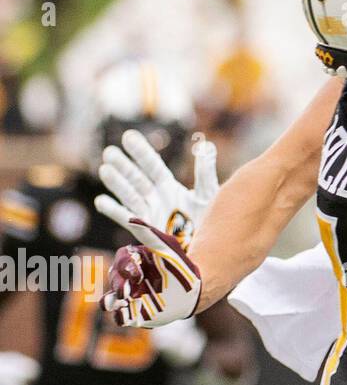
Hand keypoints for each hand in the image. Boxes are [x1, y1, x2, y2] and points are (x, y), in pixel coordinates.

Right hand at [95, 129, 217, 251]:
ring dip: (117, 183)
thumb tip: (205, 145)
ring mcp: (148, 214)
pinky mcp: (145, 230)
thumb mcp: (207, 193)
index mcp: (169, 187)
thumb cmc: (208, 220)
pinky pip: (127, 219)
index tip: (128, 136)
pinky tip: (100, 201)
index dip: (141, 152)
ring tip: (105, 169)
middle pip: (137, 178)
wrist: (208, 248)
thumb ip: (204, 171)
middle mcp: (155, 198)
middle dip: (124, 166)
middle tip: (109, 151)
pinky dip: (114, 211)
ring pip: (129, 195)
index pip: (152, 165)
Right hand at [99, 216, 201, 326]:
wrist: (193, 287)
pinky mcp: (133, 314)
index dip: (125, 267)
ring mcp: (128, 298)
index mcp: (131, 261)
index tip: (137, 273)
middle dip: (118, 285)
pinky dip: (120, 317)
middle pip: (113, 281)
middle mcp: (125, 279)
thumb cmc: (177, 262)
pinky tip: (126, 316)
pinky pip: (121, 318)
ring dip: (111, 302)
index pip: (120, 261)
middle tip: (127, 290)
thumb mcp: (165, 245)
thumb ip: (148, 233)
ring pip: (110, 300)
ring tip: (121, 303)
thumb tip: (131, 219)